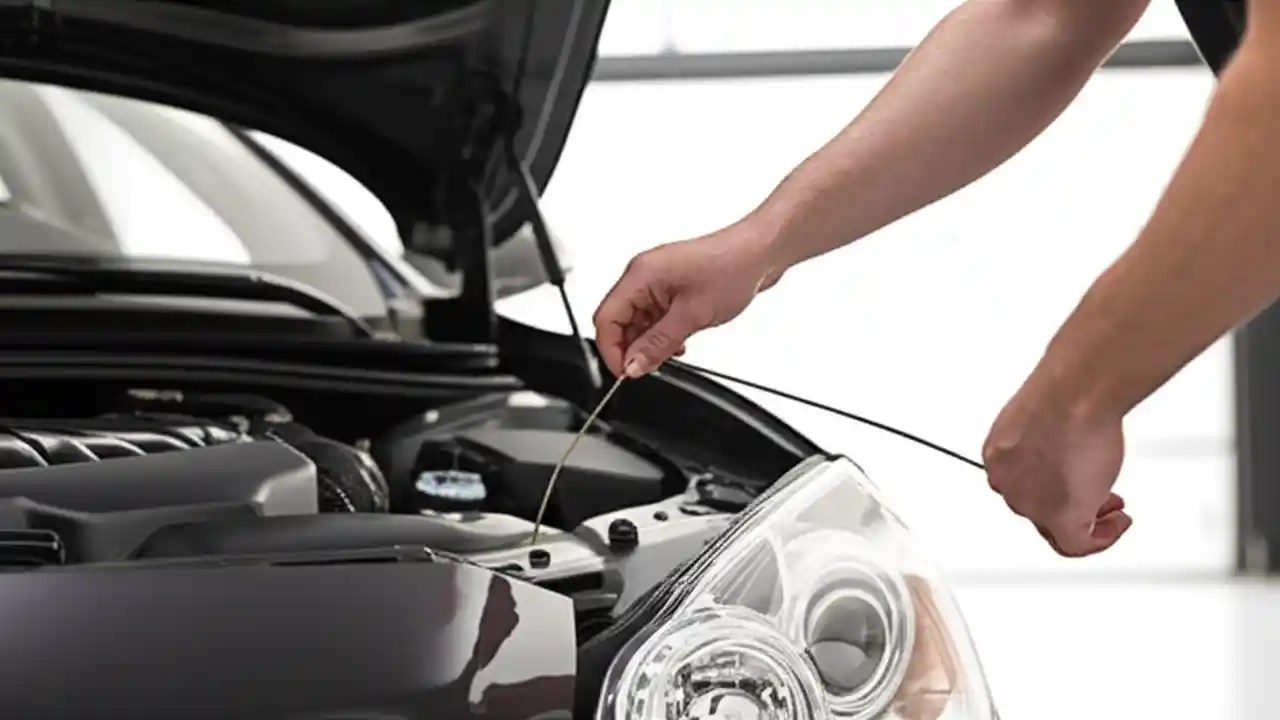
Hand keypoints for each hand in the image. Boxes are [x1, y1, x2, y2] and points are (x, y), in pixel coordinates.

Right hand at [593, 220, 782, 377]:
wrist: (761, 251)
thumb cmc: (732, 266)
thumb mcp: (692, 316)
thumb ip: (657, 344)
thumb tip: (633, 365)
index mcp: (640, 275)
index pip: (606, 318)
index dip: (611, 350)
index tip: (625, 373)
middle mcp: (645, 274)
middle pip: (619, 320)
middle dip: (631, 347)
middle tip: (647, 368)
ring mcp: (659, 280)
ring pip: (638, 320)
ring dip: (649, 342)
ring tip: (669, 353)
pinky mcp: (673, 286)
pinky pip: (655, 315)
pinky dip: (662, 333)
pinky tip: (678, 342)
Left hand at [982, 374, 1132, 556]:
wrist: (1076, 393)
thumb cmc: (1064, 393)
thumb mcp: (1045, 417)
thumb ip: (1049, 440)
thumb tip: (1066, 446)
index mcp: (998, 457)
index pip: (1021, 484)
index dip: (1052, 486)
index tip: (1078, 479)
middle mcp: (1008, 483)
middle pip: (1039, 507)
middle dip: (1074, 502)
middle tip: (1103, 498)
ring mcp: (1030, 504)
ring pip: (1056, 528)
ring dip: (1090, 521)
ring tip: (1115, 512)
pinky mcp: (1059, 518)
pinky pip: (1076, 546)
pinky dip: (1102, 538)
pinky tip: (1119, 522)